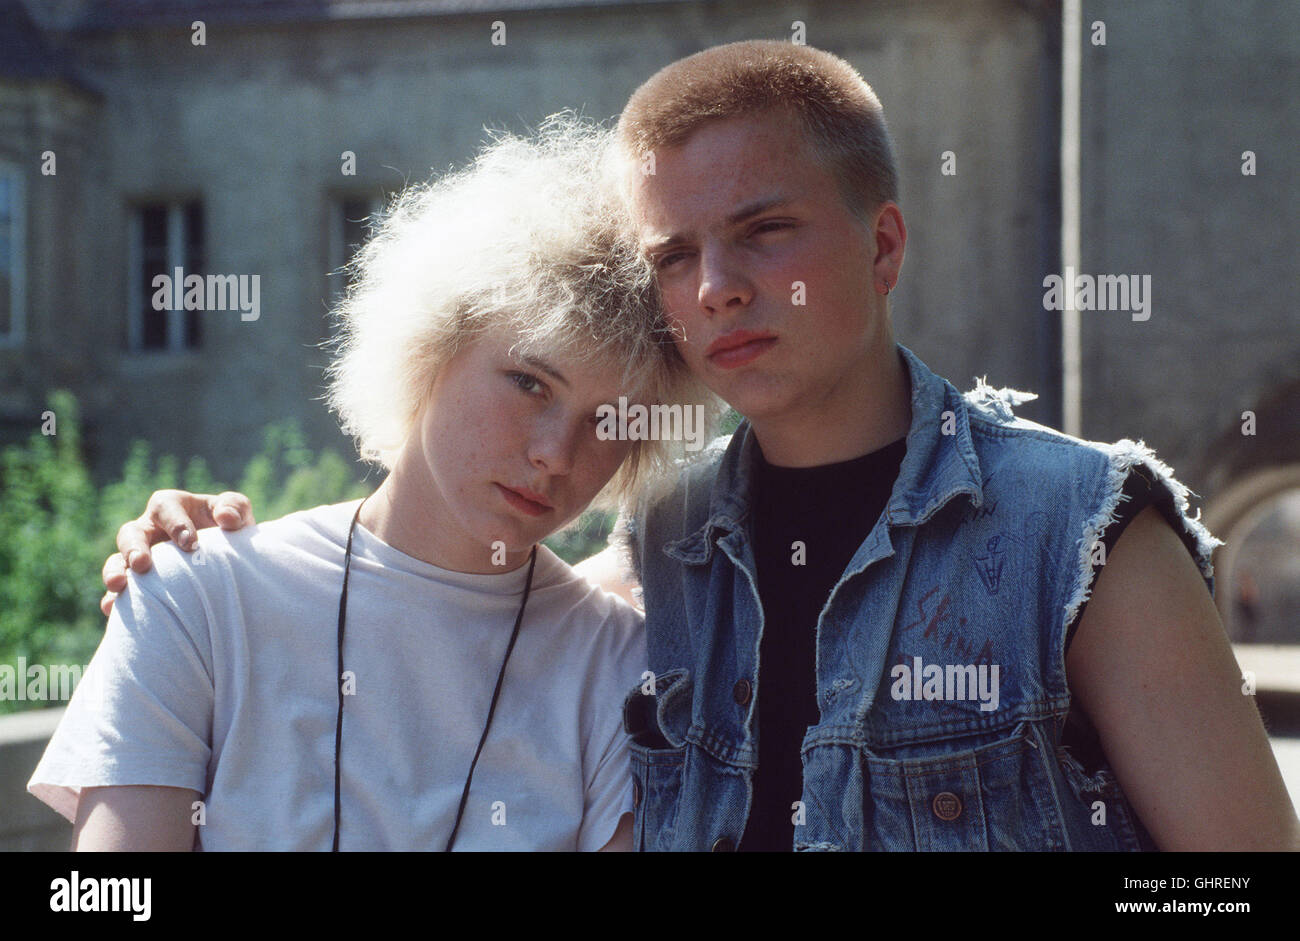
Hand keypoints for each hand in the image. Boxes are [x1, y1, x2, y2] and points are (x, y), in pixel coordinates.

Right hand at [100, 490, 254, 615]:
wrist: (229, 559)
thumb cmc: (230, 528)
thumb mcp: (237, 511)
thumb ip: (234, 507)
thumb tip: (227, 519)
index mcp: (171, 507)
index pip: (165, 508)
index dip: (175, 524)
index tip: (191, 545)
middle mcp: (149, 530)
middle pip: (130, 533)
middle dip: (133, 547)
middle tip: (142, 564)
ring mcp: (139, 557)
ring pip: (116, 561)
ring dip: (114, 572)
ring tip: (119, 586)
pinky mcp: (137, 583)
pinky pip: (117, 592)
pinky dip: (114, 601)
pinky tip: (115, 611)